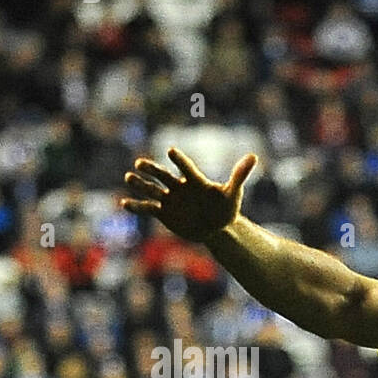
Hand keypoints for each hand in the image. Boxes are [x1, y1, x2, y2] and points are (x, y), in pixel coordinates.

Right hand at [121, 148, 256, 243]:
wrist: (216, 227)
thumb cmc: (225, 207)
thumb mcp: (232, 194)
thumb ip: (239, 175)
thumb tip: (254, 155)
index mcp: (194, 180)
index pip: (186, 168)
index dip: (180, 161)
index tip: (171, 151)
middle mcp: (178, 186)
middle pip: (162, 174)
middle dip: (151, 170)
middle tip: (140, 163)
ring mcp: (169, 198)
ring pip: (151, 189)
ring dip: (140, 184)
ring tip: (128, 178)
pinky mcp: (163, 212)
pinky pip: (148, 208)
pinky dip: (137, 206)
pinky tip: (124, 204)